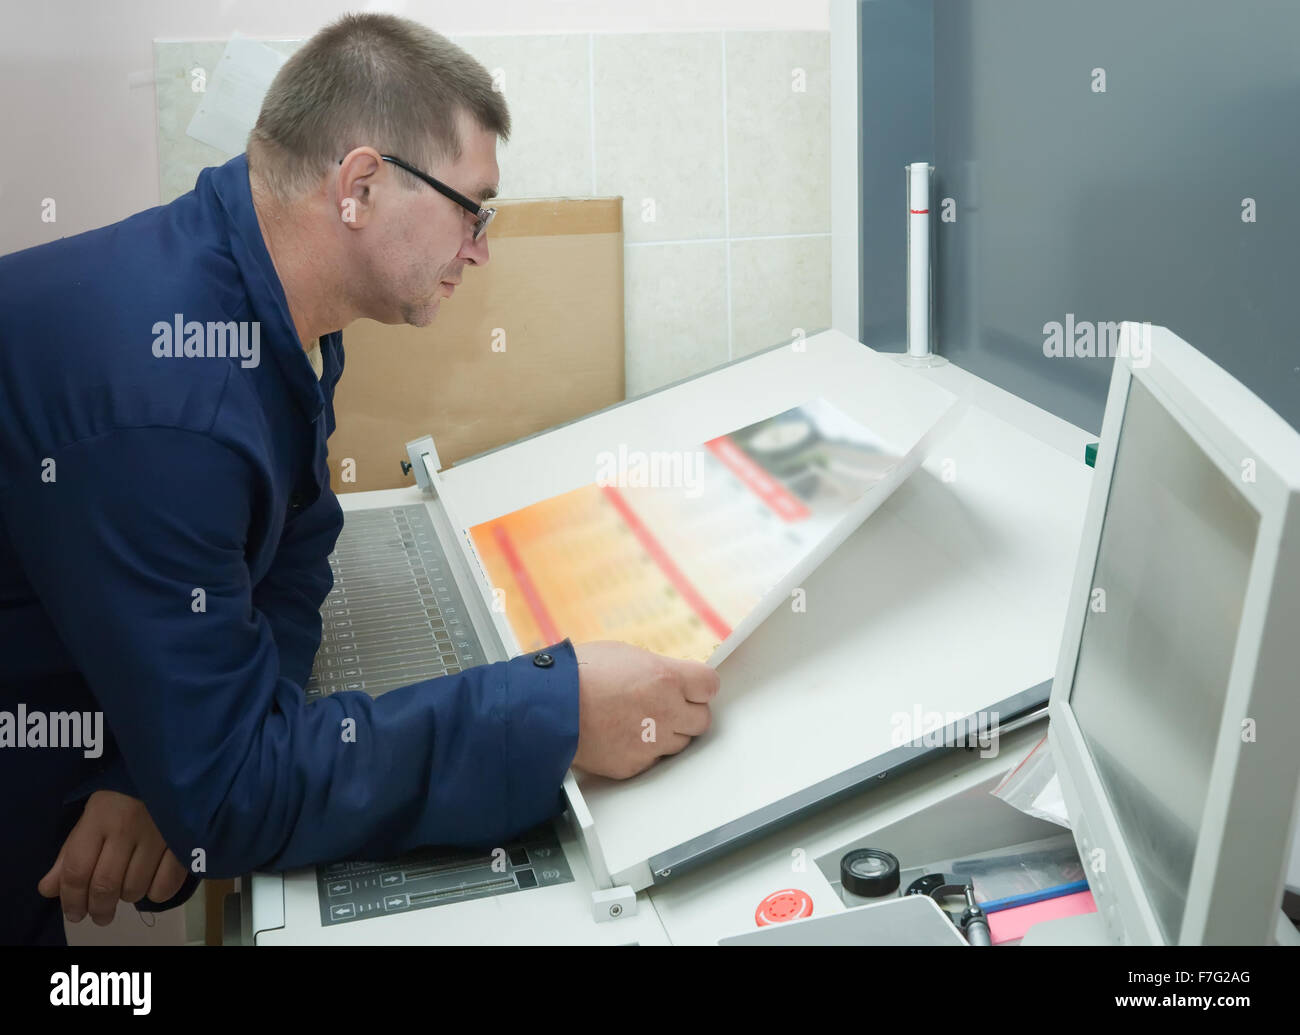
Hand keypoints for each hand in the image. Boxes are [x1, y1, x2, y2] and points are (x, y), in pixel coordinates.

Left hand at [38, 789, 188, 925]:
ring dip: (126, 897)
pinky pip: (165, 884)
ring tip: (126, 892)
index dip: (71, 900)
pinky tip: (151, 885)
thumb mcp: (91, 816)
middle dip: (98, 909)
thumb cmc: (125, 794)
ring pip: (134, 888)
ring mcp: (158, 835)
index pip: (76, 871)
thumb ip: (69, 854)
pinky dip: (155, 894)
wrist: (171, 769)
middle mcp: (126, 827)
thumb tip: (48, 890)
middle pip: (105, 885)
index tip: (74, 914)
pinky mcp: (184, 840)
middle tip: (100, 916)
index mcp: (98, 818)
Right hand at [571, 640, 719, 779]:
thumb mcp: (625, 655)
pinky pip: (652, 760)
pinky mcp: (634, 765)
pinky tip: (622, 736)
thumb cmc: (577, 675)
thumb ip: (657, 670)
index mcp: (666, 678)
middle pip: (702, 719)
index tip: (693, 687)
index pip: (710, 685)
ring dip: (667, 733)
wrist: (546, 708)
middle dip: (687, 712)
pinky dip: (643, 750)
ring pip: (679, 743)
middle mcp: (665, 712)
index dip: (699, 686)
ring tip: (638, 720)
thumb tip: (672, 678)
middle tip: (667, 706)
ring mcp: (651, 742)